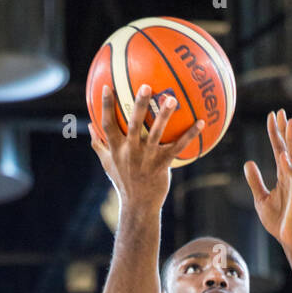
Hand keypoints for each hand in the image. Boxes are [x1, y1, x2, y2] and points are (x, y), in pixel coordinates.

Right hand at [90, 83, 203, 210]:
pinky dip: (190, 135)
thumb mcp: (108, 163)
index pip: (108, 125)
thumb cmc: (123, 181)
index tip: (108, 86)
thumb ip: (99, 144)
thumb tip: (90, 125)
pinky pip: (177, 147)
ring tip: (172, 99)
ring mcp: (147, 158)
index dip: (107, 107)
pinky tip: (201, 122)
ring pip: (156, 134)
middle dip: (139, 106)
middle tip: (146, 86)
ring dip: (164, 116)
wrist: (138, 206)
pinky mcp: (162, 165)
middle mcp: (130, 152)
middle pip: (133, 125)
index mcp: (116, 149)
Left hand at [244, 110, 291, 252]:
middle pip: (288, 147)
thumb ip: (255, 181)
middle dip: (285, 130)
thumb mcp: (261, 199)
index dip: (275, 133)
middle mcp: (291, 175)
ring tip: (289, 124)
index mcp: (282, 175)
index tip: (271, 116)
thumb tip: (248, 162)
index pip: (278, 148)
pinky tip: (284, 158)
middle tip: (281, 111)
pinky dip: (291, 167)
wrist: (289, 239)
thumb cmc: (278, 221)